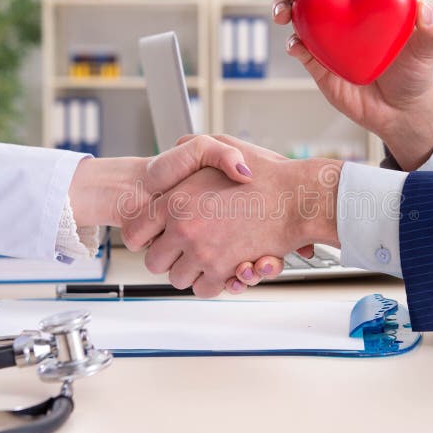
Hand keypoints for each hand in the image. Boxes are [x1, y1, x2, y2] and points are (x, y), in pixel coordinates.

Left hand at [128, 135, 341, 297]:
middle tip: (183, 248)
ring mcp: (203, 252)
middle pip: (155, 262)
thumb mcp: (220, 143)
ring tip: (205, 256)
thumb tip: (175, 151)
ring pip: (178, 279)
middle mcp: (184, 229)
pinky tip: (221, 266)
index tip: (155, 237)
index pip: (135, 233)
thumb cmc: (266, 174)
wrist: (297, 198)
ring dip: (191, 271)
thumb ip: (191, 147)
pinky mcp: (224, 270)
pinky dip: (212, 282)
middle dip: (168, 258)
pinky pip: (204, 289)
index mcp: (175, 201)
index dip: (144, 238)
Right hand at [273, 0, 432, 169]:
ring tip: (282, 14)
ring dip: (283, 5)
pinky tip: (296, 46)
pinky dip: (293, 42)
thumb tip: (425, 9)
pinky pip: (299, 46)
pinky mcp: (315, 61)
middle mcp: (342, 10)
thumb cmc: (415, 72)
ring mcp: (325, 35)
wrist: (399, 110)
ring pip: (297, 10)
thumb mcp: (430, 49)